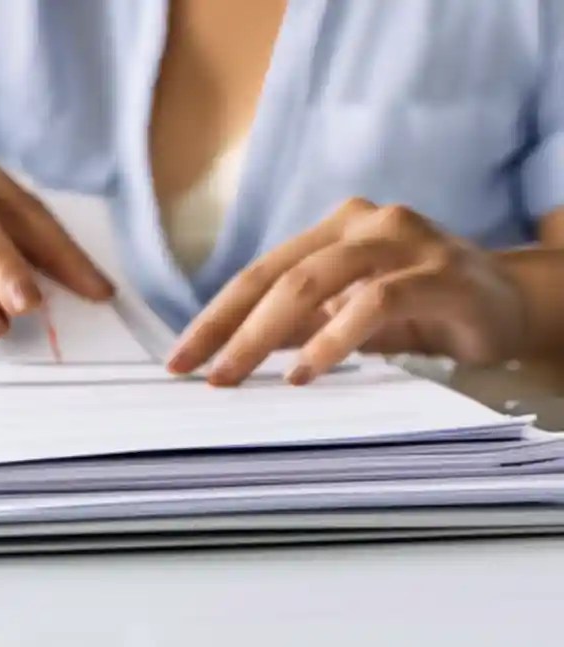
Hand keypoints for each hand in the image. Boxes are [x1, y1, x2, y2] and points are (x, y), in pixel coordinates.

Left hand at [167, 198, 528, 385]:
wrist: (514, 304)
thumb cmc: (424, 310)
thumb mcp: (348, 318)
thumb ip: (299, 327)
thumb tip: (231, 356)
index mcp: (333, 231)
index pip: (259, 273)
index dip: (215, 316)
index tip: (181, 358)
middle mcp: (363, 224)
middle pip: (278, 277)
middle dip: (230, 329)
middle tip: (201, 373)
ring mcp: (402, 242)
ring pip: (315, 282)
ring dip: (266, 334)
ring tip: (237, 374)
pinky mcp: (437, 272)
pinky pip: (372, 302)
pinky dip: (332, 338)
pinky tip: (305, 370)